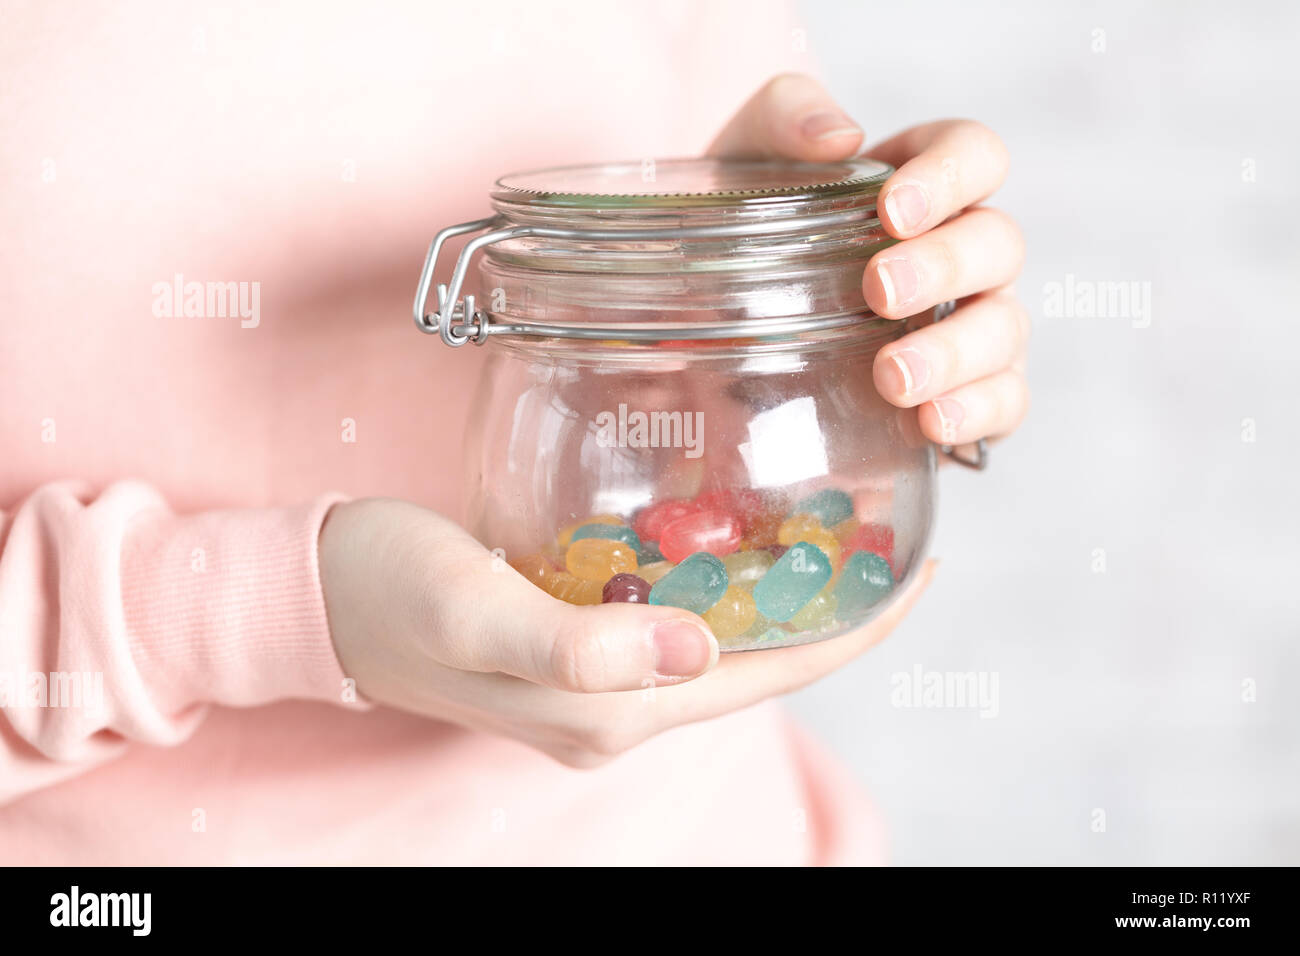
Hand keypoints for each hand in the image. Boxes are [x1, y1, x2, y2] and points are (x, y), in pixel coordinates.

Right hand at [320, 498, 932, 766]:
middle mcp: (615, 711)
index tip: (922, 571)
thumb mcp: (476, 611)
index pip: (764, 677)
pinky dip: (721, 582)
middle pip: (755, 662)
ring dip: (779, 591)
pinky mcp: (573, 646)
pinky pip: (675, 621)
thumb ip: (582, 645)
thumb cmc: (388, 592)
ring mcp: (595, 682)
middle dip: (828, 605)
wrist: (317, 594)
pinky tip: (737, 534)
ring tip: (835, 524)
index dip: (850, 631)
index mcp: (609, 713)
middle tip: (887, 526)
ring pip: (719, 641)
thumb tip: (702, 654)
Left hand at [709, 74, 1028, 453]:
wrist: (715, 319)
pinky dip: (976, 413)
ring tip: (892, 378)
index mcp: (924, 184)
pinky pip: (1004, 403)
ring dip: (954, 353)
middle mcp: (963, 253)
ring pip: (1005, 330)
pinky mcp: (965, 393)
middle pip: (998, 246)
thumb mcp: (747, 155)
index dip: (950, 177)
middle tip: (878, 291)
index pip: (977, 156)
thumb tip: (840, 135)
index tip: (893, 210)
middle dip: (944, 269)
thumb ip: (787, 117)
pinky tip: (931, 423)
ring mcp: (972, 325)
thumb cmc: (748, 224)